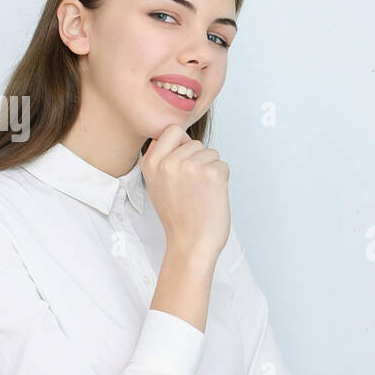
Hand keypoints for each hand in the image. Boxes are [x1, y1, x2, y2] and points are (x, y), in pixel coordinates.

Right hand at [141, 123, 229, 263]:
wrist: (191, 244)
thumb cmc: (178, 217)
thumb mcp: (157, 185)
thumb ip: (163, 160)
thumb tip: (178, 137)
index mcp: (151, 163)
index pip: (172, 130)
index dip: (183, 144)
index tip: (184, 164)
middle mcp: (168, 162)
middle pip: (195, 143)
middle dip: (199, 161)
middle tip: (193, 188)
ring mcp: (190, 166)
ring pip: (211, 153)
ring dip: (211, 171)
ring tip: (201, 193)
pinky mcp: (211, 173)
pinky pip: (223, 165)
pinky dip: (222, 179)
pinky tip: (211, 196)